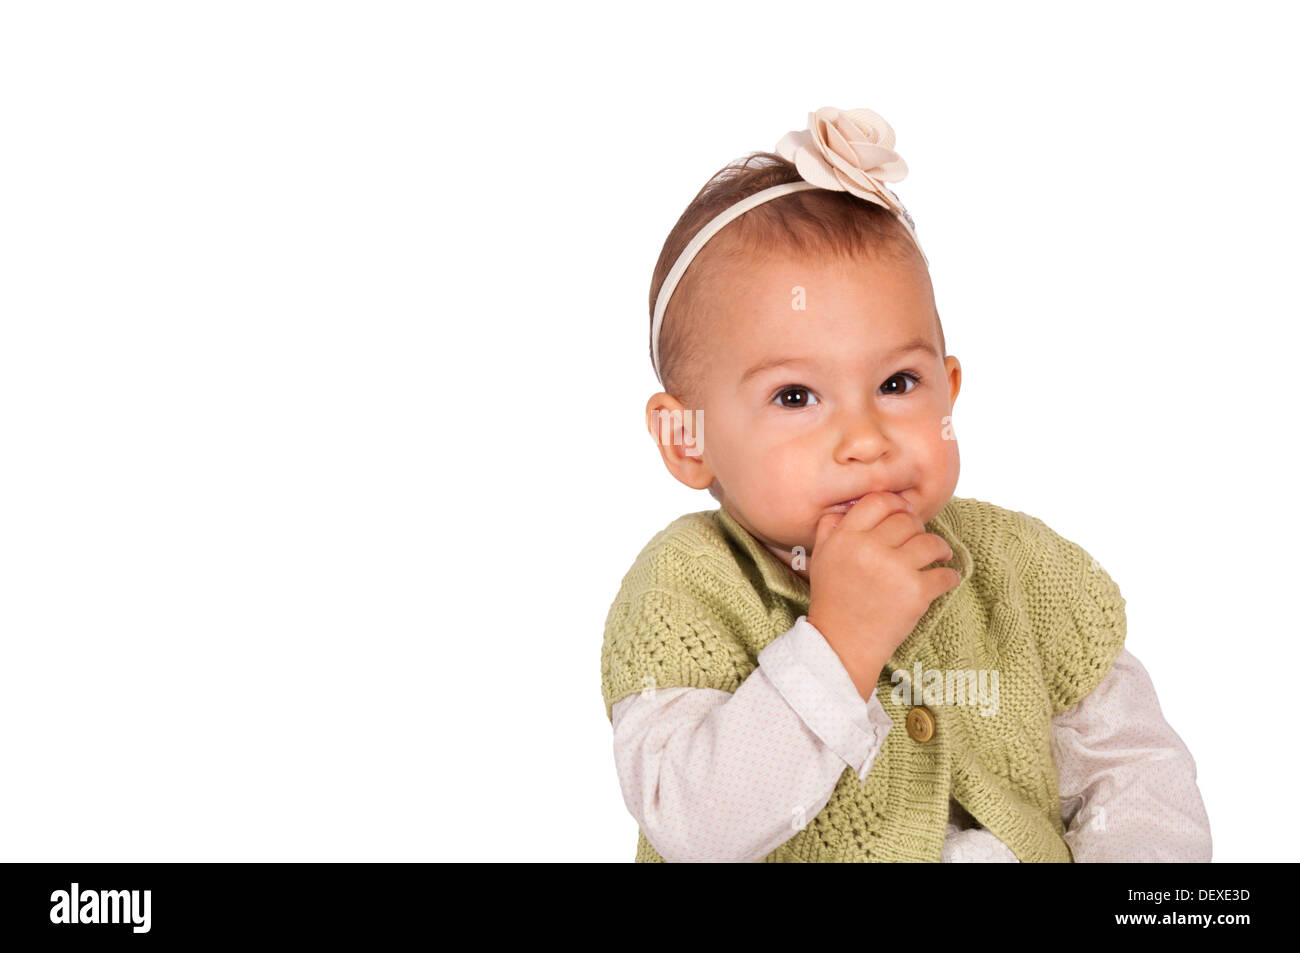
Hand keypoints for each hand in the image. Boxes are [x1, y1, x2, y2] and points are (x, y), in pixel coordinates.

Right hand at [805, 491, 959, 700]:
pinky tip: (945, 579)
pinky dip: (949, 577)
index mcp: (846, 537)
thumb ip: (830, 528)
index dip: (896, 503)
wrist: (840, 645)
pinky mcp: (916, 593)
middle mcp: (869, 548)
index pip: (878, 501)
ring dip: (940, 549)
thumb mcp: (820, 558)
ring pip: (931, 542)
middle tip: (921, 541)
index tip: (906, 512)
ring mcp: (895, 570)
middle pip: (907, 521)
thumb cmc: (832, 602)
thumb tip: (849, 506)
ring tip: (940, 556)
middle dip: (918, 529)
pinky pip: (945, 574)